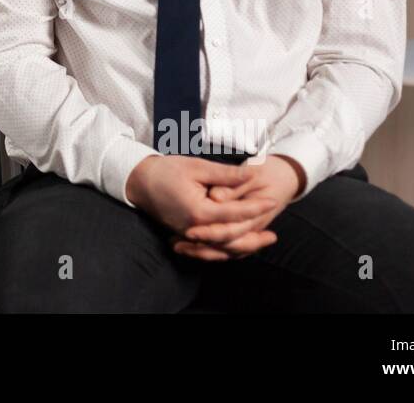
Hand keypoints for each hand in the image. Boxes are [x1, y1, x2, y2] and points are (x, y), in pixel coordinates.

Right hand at [125, 155, 278, 260]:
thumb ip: (226, 174)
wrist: (139, 182)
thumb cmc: (166, 171)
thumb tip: (251, 175)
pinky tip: (239, 242)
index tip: (272, 200)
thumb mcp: (197, 167)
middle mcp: (194, 228)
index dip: (255, 207)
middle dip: (254, 235)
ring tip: (262, 242)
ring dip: (243, 246)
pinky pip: (211, 246)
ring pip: (222, 247)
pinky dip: (227, 246)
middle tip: (274, 234)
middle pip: (231, 238)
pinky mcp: (186, 234)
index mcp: (198, 211)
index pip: (234, 213)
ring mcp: (189, 234)